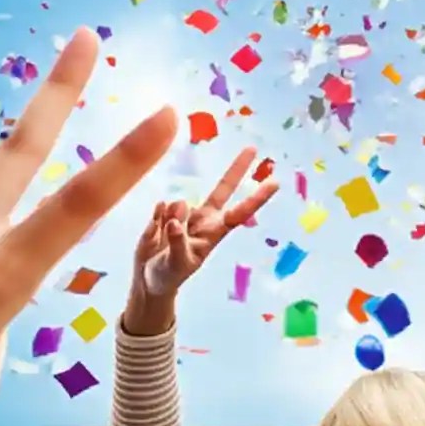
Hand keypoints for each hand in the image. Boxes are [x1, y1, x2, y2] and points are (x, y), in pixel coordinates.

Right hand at [123, 147, 277, 334]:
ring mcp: (183, 213)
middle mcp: (204, 218)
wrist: (148, 278)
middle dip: (237, 168)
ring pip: (178, 203)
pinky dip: (154, 221)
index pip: (239, 213)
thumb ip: (177, 242)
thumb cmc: (170, 274)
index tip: (276, 182)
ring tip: (163, 240)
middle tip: (253, 147)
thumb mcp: (176, 265)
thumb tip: (174, 219)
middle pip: (222, 189)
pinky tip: (154, 233)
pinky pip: (159, 207)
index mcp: (214, 233)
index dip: (256, 198)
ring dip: (169, 219)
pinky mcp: (163, 211)